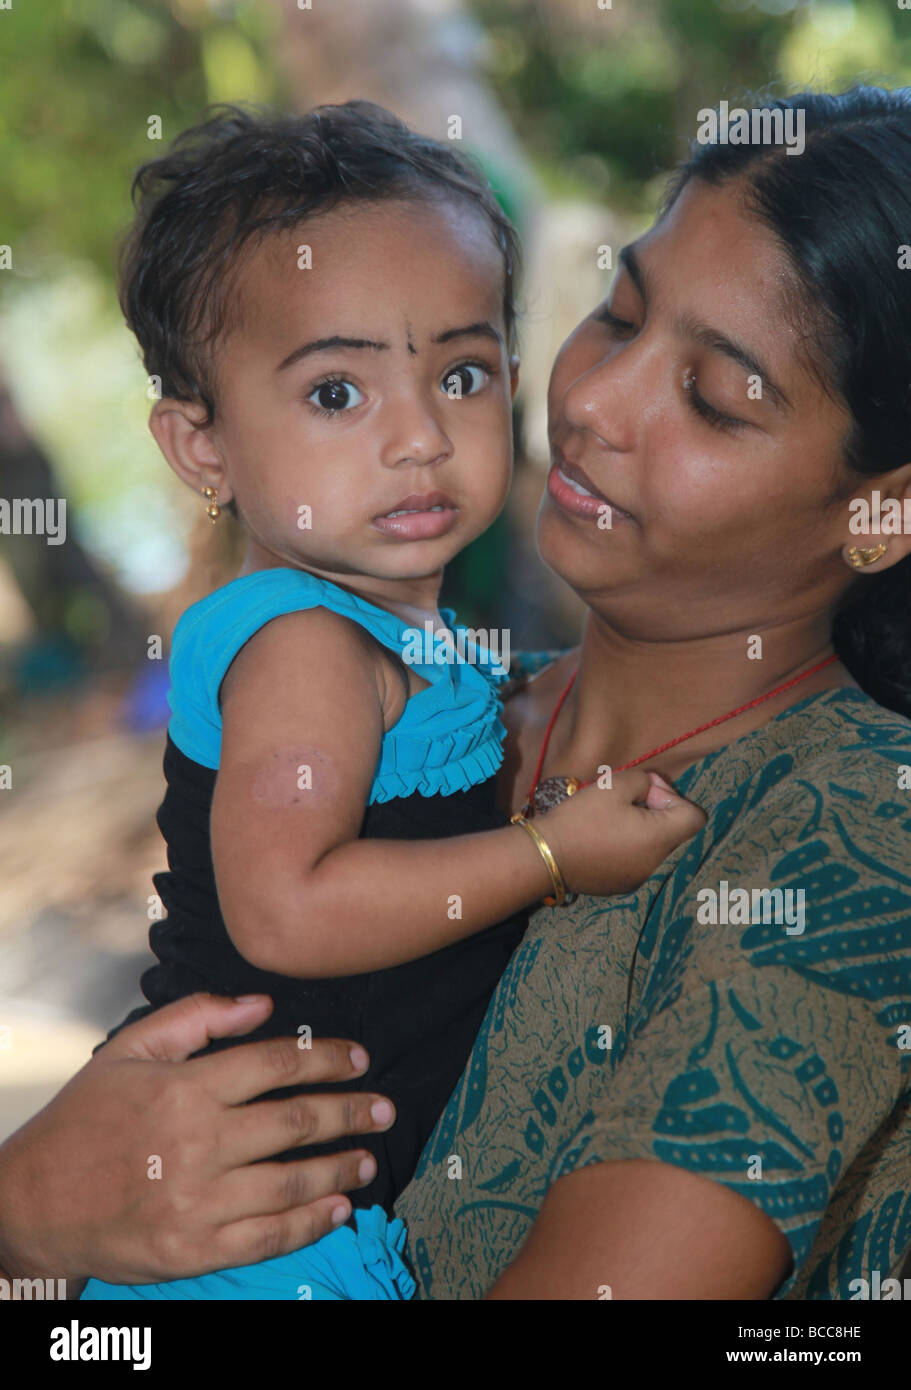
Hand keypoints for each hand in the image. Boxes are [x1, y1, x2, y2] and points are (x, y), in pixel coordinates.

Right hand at [0, 993, 393, 1290]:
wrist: (33, 1203)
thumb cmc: (85, 1120)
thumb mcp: (129, 1050)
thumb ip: (196, 1019)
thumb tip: (262, 1003)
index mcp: (186, 1089)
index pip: (277, 1065)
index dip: (328, 1058)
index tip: (360, 1059)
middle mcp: (199, 1143)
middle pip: (296, 1122)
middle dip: (351, 1112)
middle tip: (386, 1108)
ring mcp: (199, 1201)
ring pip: (292, 1181)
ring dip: (341, 1168)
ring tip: (370, 1158)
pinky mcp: (195, 1249)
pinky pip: (269, 1237)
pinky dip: (311, 1224)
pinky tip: (338, 1211)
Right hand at [541, 770, 705, 896]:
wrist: (545, 857)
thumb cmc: (581, 818)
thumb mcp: (614, 784)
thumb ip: (644, 780)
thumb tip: (651, 790)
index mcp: (660, 839)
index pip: (695, 817)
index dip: (674, 797)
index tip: (644, 793)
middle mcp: (657, 864)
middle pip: (674, 831)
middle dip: (656, 810)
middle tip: (625, 801)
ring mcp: (639, 878)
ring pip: (655, 846)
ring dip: (642, 828)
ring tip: (611, 819)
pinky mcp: (621, 885)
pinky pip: (637, 860)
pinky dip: (628, 846)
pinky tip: (602, 838)